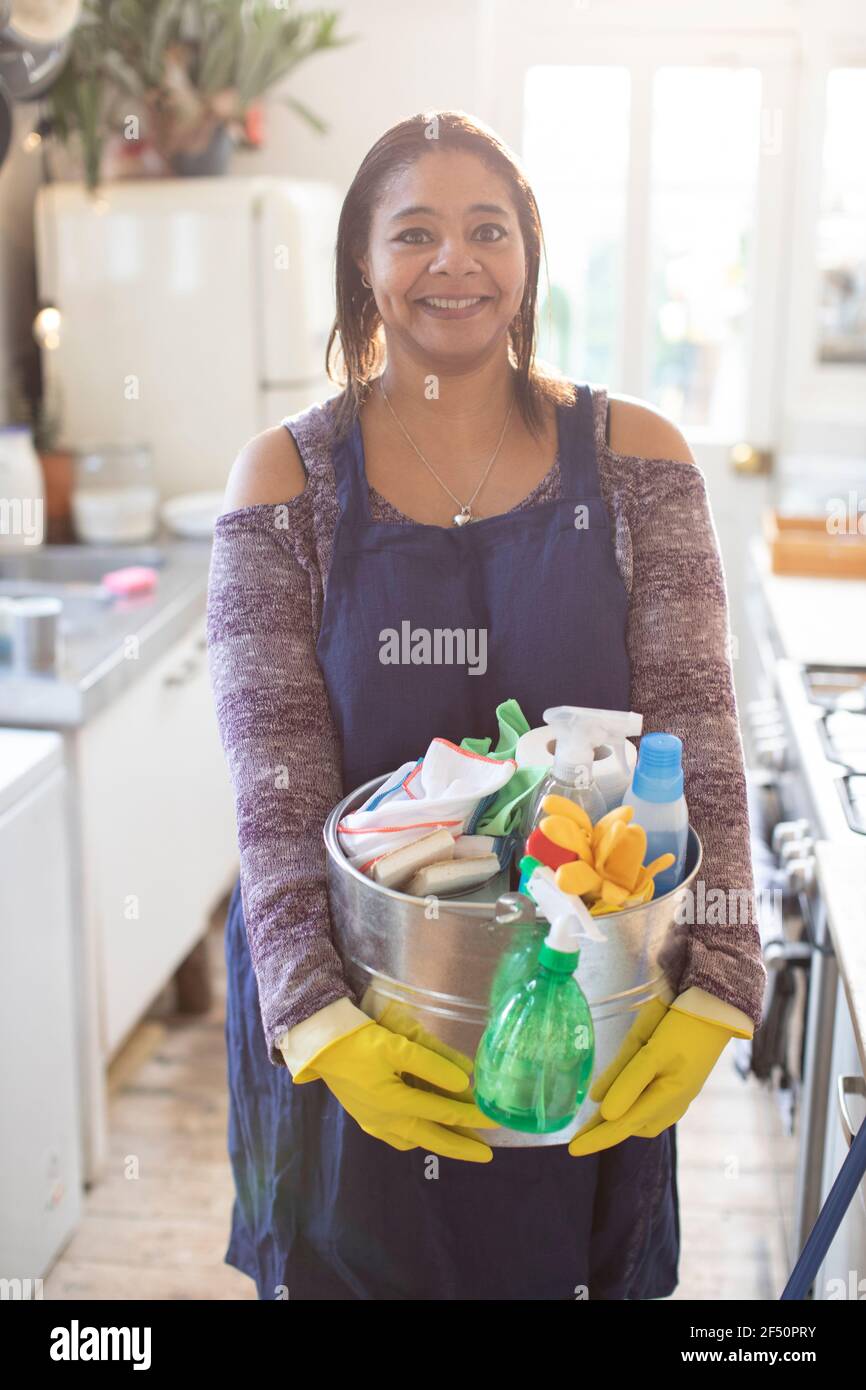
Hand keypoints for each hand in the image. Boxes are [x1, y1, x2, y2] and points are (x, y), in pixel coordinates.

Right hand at [299, 1016, 496, 1161]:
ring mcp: (375, 1122)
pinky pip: (398, 1136)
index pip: (446, 1112)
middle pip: (434, 1138)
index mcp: (397, 1104)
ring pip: (416, 1139)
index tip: (496, 1119)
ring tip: (461, 1141)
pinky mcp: (366, 1118)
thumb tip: (463, 1081)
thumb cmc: (358, 1042)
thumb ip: (431, 1064)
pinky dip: (418, 1136)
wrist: (318, 1046)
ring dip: (440, 1141)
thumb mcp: (397, 1046)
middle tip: (487, 1155)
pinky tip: (423, 1130)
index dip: (474, 1116)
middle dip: (462, 1146)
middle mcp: (387, 1120)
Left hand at [567, 1002, 733, 1155]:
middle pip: (631, 1124)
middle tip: (579, 1136)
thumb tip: (603, 1111)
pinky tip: (623, 1105)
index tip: (572, 1150)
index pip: (622, 1125)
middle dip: (605, 1131)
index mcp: (667, 1098)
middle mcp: (672, 1104)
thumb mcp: (651, 1051)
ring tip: (594, 1124)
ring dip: (620, 1121)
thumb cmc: (682, 1027)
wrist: (717, 1009)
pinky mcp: (681, 1086)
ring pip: (642, 1118)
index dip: (596, 1138)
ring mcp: (679, 1097)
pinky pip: (652, 1107)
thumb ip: (625, 1081)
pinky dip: (633, 1109)